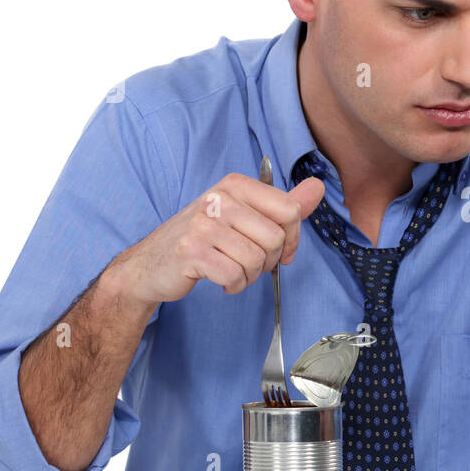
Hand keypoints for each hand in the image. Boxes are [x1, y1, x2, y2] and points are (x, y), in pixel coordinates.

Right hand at [108, 172, 325, 305]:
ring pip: (256, 260)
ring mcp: (202, 223)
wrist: (151, 264)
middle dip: (268, 261)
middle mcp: (219, 198)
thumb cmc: (202, 239)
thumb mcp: (243, 215)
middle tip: (248, 262)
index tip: (279, 250)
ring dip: (249, 275)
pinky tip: (220, 279)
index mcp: (236, 185)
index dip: (291, 238)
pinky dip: (233, 285)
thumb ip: (283, 205)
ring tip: (232, 269)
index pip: (289, 210)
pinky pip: (235, 276)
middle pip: (275, 238)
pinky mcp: (191, 251)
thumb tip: (318, 187)